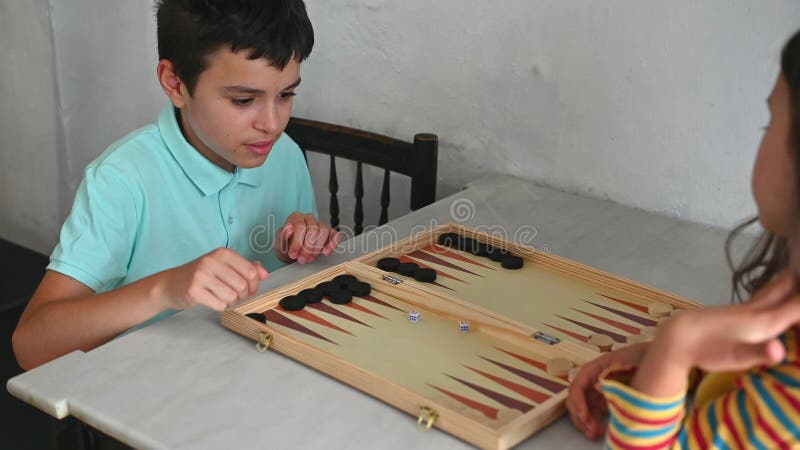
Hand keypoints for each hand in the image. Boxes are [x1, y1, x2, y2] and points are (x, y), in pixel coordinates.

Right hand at [157, 248, 267, 311]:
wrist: (170, 284)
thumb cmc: (201, 275)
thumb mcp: (223, 266)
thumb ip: (246, 267)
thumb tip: (265, 274)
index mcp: (222, 253)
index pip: (251, 271)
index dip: (254, 284)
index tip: (248, 288)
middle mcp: (211, 261)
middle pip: (242, 286)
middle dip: (242, 295)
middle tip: (234, 295)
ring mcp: (201, 276)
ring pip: (232, 297)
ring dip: (231, 302)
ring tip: (222, 297)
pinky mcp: (194, 291)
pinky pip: (220, 305)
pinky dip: (220, 306)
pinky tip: (212, 300)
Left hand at [274, 212, 340, 263]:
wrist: (293, 252)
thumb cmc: (287, 246)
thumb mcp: (279, 243)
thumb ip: (282, 236)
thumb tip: (289, 229)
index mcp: (296, 217)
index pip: (300, 226)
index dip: (297, 242)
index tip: (293, 254)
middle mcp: (309, 218)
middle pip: (312, 229)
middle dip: (307, 248)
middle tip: (301, 259)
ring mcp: (320, 224)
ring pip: (324, 231)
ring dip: (317, 248)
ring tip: (310, 258)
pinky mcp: (330, 233)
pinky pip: (336, 235)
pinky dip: (332, 244)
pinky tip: (325, 253)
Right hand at [566, 342, 648, 439]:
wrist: (651, 359)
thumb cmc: (635, 357)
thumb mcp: (621, 364)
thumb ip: (609, 375)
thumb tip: (596, 386)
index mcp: (591, 370)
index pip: (577, 387)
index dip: (578, 403)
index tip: (585, 416)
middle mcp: (590, 382)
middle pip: (575, 400)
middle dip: (580, 416)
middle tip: (590, 427)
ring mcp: (596, 393)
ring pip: (582, 409)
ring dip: (584, 422)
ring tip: (593, 433)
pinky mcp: (603, 402)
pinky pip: (592, 414)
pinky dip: (593, 423)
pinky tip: (598, 431)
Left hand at [631, 270, 799, 396]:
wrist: (679, 336)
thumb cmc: (709, 349)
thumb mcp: (737, 357)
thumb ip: (761, 354)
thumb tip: (779, 350)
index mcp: (763, 321)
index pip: (797, 307)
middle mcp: (756, 310)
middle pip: (782, 288)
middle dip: (798, 280)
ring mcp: (744, 308)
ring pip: (771, 290)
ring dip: (788, 282)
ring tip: (798, 274)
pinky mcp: (734, 311)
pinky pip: (762, 296)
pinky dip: (775, 290)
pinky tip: (773, 293)